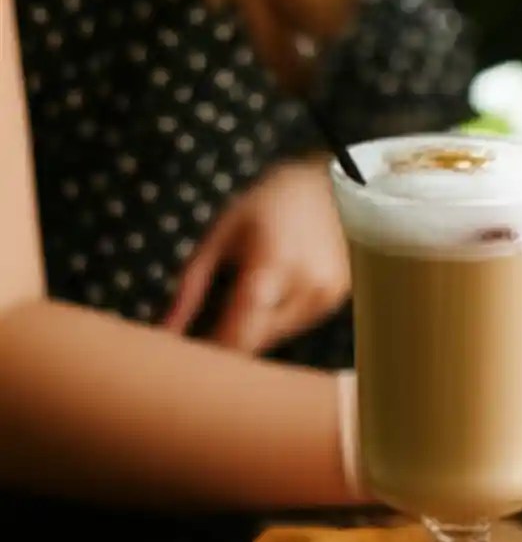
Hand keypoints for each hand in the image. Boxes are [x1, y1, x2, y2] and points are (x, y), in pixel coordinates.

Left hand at [163, 159, 349, 352]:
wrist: (329, 187)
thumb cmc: (266, 205)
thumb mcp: (219, 236)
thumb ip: (189, 287)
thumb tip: (165, 331)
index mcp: (270, 267)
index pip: (238, 335)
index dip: (211, 352)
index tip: (189, 355)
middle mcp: (304, 288)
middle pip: (258, 342)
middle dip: (229, 340)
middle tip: (209, 325)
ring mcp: (325, 296)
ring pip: (277, 337)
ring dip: (255, 328)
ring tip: (247, 295)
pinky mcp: (336, 300)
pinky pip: (296, 324)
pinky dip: (278, 317)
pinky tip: (276, 288)